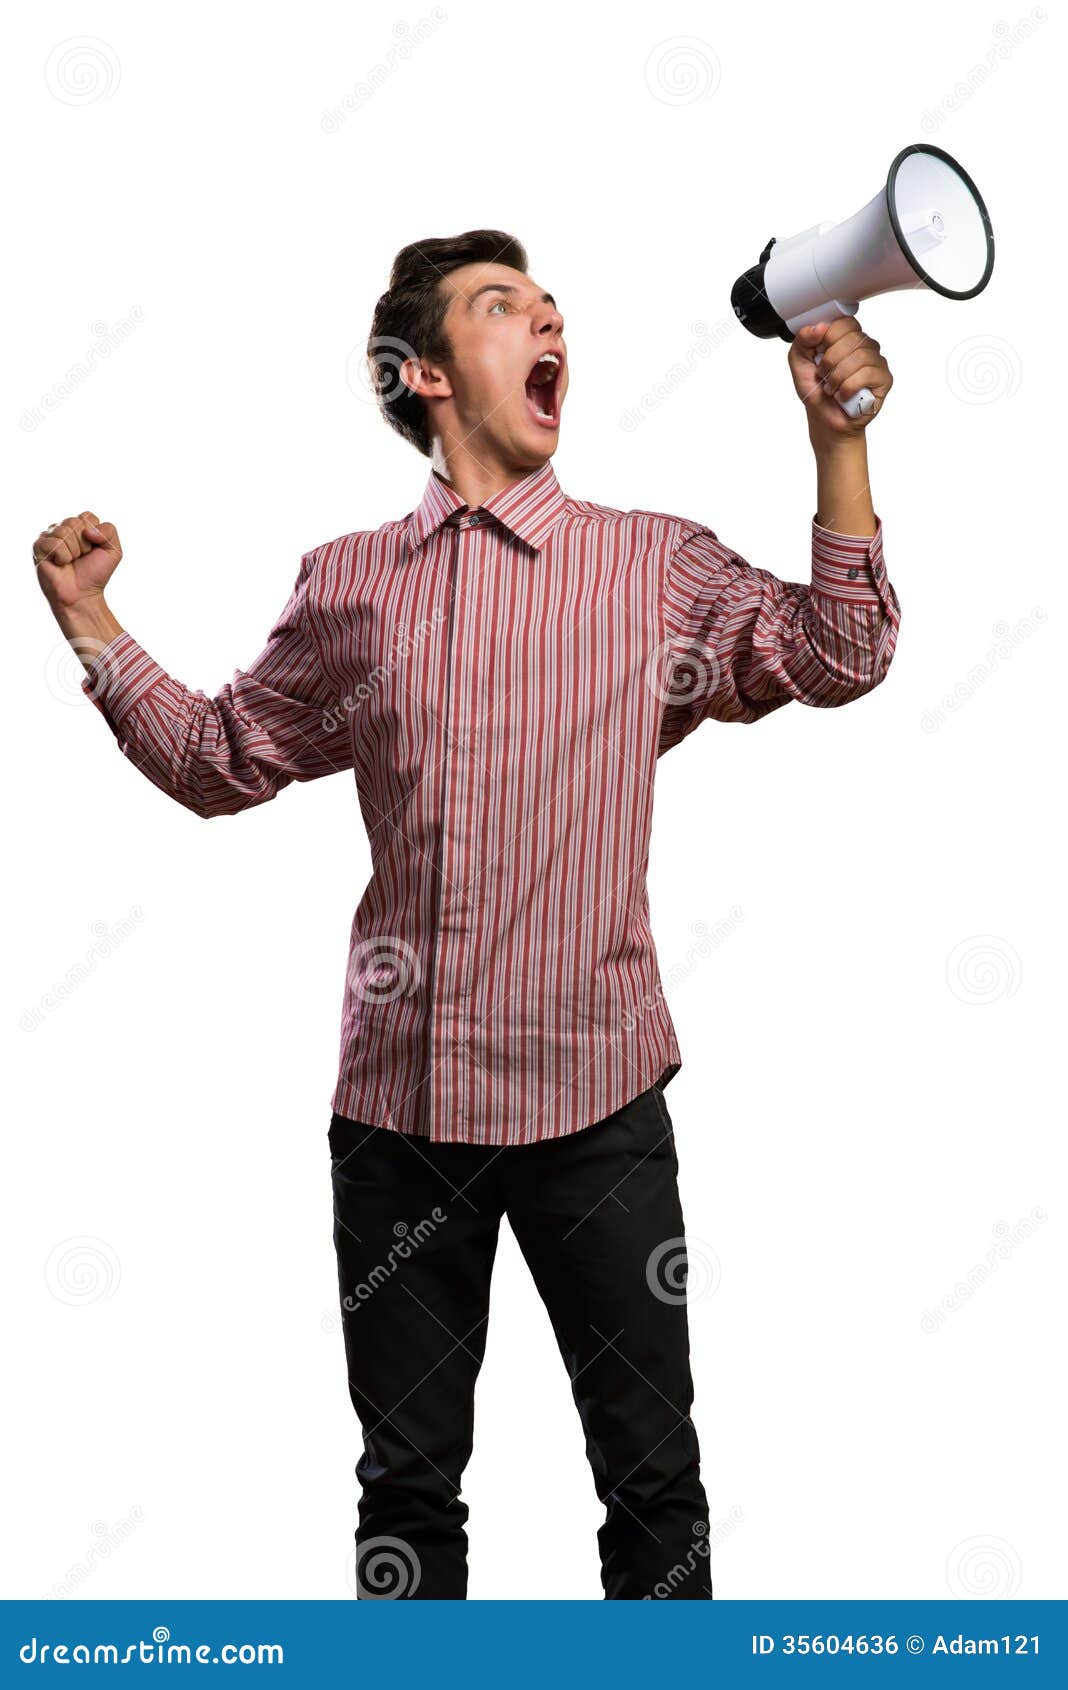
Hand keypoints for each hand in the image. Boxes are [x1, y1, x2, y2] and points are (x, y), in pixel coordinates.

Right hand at [33, 511, 121, 612]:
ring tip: (71, 562)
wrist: (82, 595)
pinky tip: (60, 564)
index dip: (95, 535)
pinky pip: (55, 543)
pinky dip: (63, 557)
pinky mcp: (38, 547)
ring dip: (74, 552)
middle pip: (75, 523)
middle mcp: (62, 528)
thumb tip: (88, 529)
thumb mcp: (114, 551)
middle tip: (81, 558)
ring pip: (64, 532)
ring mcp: (49, 536)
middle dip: (84, 545)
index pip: (88, 517)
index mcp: (78, 526)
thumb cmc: (95, 573)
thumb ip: (109, 530)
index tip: (93, 550)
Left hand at [788, 317, 892, 445]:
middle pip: (852, 337)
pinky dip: (849, 386)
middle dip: (830, 360)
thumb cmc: (817, 392)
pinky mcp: (884, 379)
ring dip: (838, 376)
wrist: (824, 420)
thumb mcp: (799, 363)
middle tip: (823, 375)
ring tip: (831, 388)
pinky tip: (843, 395)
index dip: (829, 336)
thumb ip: (802, 341)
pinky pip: (868, 373)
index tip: (818, 353)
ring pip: (860, 356)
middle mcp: (864, 346)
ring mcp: (876, 361)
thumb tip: (817, 327)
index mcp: (846, 338)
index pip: (845, 322)